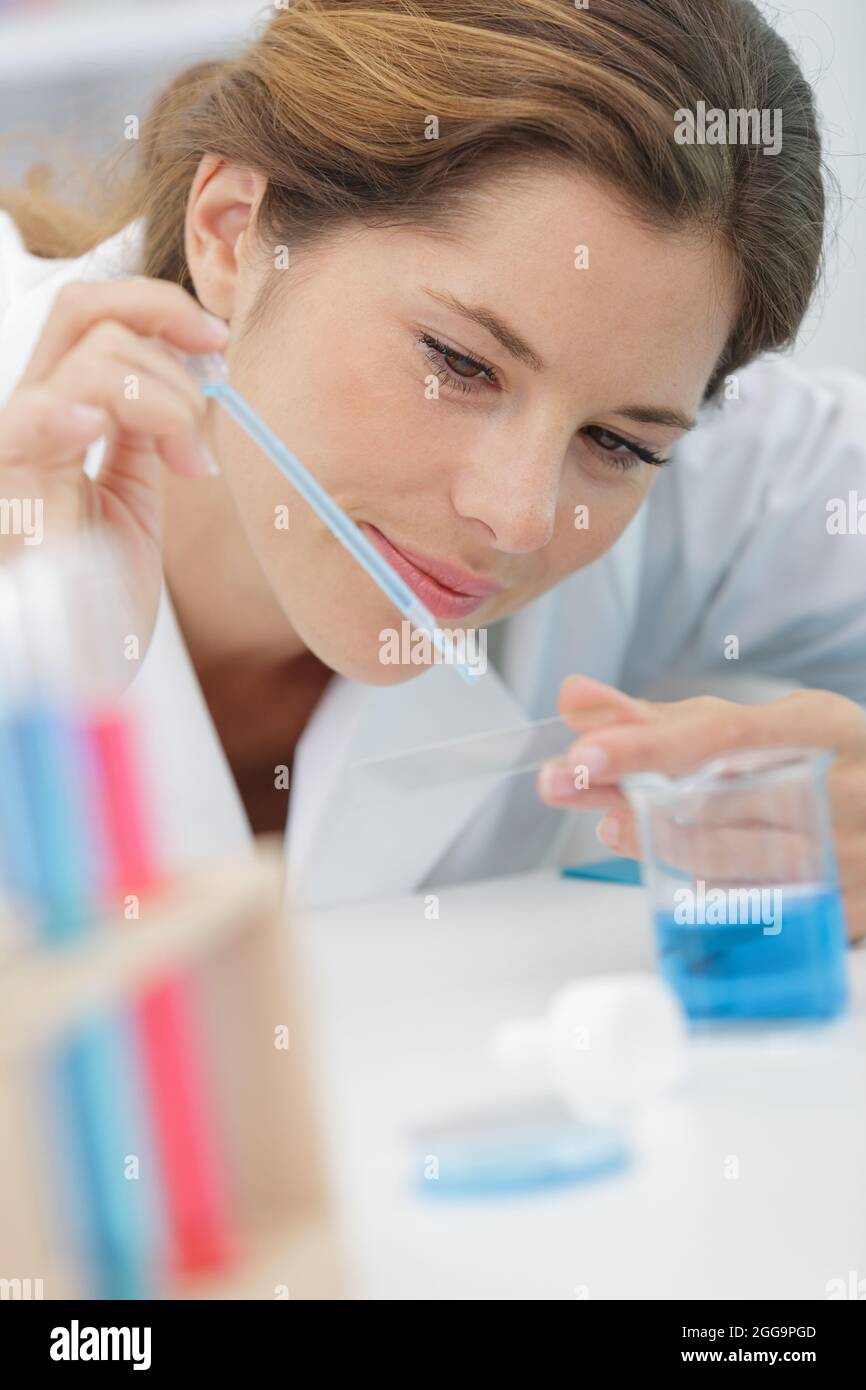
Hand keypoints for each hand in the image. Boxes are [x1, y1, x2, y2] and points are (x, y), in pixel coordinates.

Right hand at [0, 277, 228, 652]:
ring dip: (166, 400)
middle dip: (165, 324)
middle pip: (85, 309)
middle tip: (212, 380)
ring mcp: (15, 450)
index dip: (158, 308)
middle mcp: (31, 420)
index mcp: (58, 418)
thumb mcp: (131, 502)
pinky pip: (26, 423)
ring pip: (91, 359)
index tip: (217, 341)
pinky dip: (67, 411)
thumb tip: (181, 381)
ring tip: (186, 464)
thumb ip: (141, 438)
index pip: (92, 316)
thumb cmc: (95, 605)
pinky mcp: (8, 490)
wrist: (69, 678)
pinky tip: (91, 427)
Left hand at [536, 675, 865, 940]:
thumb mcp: (758, 724)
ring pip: (717, 861)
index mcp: (823, 729)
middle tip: (569, 783)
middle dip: (624, 795)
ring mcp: (844, 859)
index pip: (721, 736)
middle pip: (711, 802)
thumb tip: (576, 696)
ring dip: (648, 840)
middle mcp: (842, 793)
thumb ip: (663, 718)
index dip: (645, 746)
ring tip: (616, 821)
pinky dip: (693, 882)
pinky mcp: (840, 913)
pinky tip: (674, 860)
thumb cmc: (818, 762)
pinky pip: (739, 905)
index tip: (585, 754)